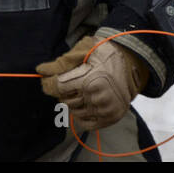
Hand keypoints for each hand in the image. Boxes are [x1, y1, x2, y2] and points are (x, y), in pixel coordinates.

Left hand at [35, 34, 149, 131]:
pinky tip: (87, 101)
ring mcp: (104, 110)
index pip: (57, 87)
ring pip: (73, 112)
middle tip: (71, 80)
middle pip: (64, 100)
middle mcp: (97, 98)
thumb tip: (40, 70)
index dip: (48, 83)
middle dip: (63, 91)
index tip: (47, 78)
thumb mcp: (85, 49)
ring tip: (82, 89)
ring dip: (72, 101)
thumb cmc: (106, 53)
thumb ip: (62, 61)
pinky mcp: (109, 118)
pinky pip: (84, 123)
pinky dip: (81, 114)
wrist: (133, 63)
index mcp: (89, 80)